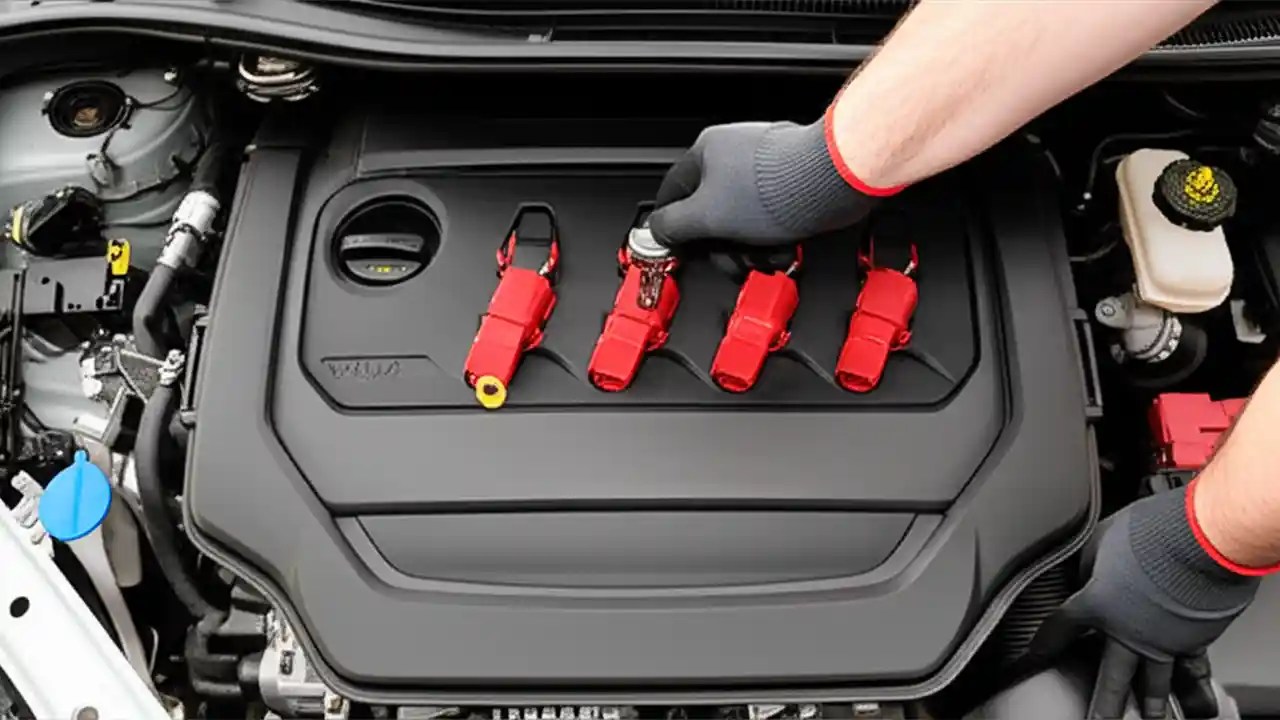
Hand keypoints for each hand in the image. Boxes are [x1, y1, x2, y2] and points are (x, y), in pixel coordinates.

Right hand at [648, 119, 887, 248]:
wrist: (831, 180)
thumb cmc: (773, 189)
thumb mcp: (706, 216)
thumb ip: (673, 225)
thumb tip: (657, 231)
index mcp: (706, 152)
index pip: (673, 193)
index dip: (674, 228)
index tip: (682, 250)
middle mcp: (733, 154)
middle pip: (712, 213)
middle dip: (723, 246)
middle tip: (733, 261)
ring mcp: (763, 167)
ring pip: (743, 220)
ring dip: (751, 248)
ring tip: (764, 256)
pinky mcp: (791, 182)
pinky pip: (771, 218)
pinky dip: (774, 238)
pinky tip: (782, 249)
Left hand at [1025, 484, 1258, 718]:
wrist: (1200, 541)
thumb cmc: (1147, 534)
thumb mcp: (1100, 541)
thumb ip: (1089, 564)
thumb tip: (1086, 574)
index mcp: (1095, 606)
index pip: (1059, 630)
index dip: (1044, 644)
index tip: (1034, 657)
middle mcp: (1128, 633)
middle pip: (1110, 677)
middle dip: (1102, 704)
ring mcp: (1164, 640)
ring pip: (1153, 681)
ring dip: (1148, 704)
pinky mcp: (1195, 638)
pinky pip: (1192, 667)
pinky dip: (1194, 684)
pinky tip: (1195, 699)